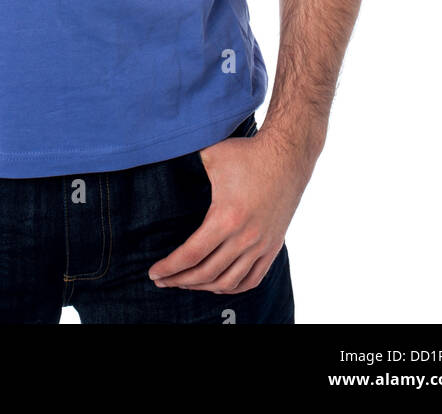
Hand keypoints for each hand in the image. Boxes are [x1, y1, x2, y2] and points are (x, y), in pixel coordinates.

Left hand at [147, 129, 316, 294]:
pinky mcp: (273, 246)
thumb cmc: (247, 154)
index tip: (154, 273)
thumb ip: (185, 161)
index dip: (170, 267)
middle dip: (180, 280)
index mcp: (226, 218)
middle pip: (206, 273)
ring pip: (228, 281)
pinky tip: (217, 286)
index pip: (191, 254)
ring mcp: (261, 245)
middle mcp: (244, 238)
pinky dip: (232, 288)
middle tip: (163, 281)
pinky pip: (252, 279)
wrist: (287, 156)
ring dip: (203, 287)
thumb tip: (157, 155)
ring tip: (185, 283)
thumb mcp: (211, 155)